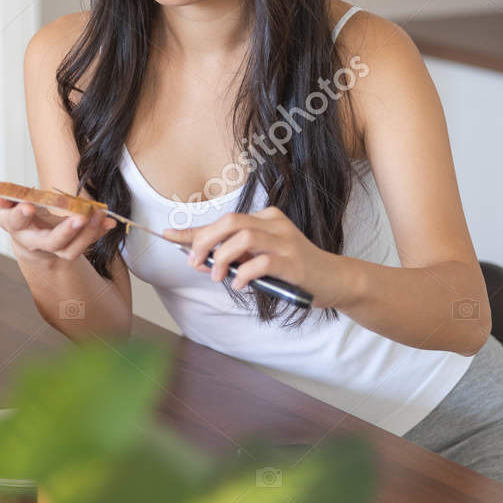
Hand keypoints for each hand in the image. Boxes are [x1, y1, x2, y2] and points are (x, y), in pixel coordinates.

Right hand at [0, 197, 115, 263]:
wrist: (30, 237)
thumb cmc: (21, 215)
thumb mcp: (9, 203)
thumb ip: (7, 197)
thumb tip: (1, 194)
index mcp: (15, 225)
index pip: (14, 221)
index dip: (20, 215)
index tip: (28, 206)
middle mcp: (34, 241)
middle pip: (50, 242)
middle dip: (65, 231)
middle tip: (80, 217)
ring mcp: (53, 249)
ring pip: (70, 249)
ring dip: (87, 232)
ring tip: (98, 213)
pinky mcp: (69, 250)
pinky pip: (85, 244)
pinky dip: (98, 232)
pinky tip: (107, 222)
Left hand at [162, 207, 350, 308]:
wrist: (334, 280)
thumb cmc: (294, 271)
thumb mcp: (261, 259)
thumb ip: (236, 257)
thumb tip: (200, 259)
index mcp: (265, 218)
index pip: (223, 220)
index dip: (193, 230)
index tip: (169, 236)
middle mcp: (274, 224)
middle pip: (230, 221)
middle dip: (205, 241)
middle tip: (195, 263)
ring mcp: (285, 241)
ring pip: (243, 237)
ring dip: (222, 258)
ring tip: (217, 276)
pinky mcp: (293, 262)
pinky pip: (261, 262)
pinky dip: (243, 274)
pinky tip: (239, 284)